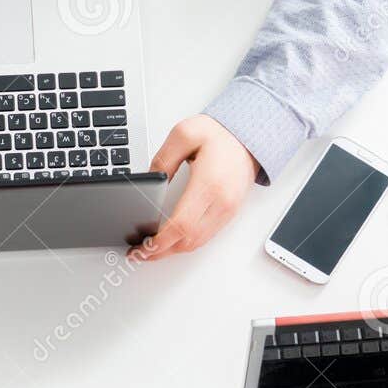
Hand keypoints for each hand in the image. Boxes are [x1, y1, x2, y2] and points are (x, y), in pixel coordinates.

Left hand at [130, 115, 258, 260]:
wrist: (248, 138)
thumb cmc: (221, 135)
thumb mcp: (184, 134)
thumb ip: (163, 159)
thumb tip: (150, 181)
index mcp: (208, 184)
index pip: (182, 225)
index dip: (160, 241)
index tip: (143, 246)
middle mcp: (221, 202)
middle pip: (188, 240)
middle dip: (161, 252)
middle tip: (138, 253)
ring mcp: (227, 210)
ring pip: (197, 243)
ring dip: (172, 251)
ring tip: (150, 251)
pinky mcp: (229, 213)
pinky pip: (206, 237)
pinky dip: (186, 244)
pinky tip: (171, 242)